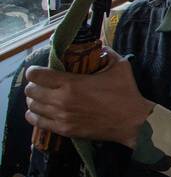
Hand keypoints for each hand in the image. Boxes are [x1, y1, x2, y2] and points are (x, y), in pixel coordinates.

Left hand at [25, 49, 154, 147]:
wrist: (134, 121)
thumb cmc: (126, 93)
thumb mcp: (120, 66)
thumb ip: (106, 53)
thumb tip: (97, 46)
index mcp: (71, 83)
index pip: (36, 75)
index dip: (35, 71)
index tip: (41, 71)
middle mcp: (61, 100)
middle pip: (30, 91)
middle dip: (34, 85)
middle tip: (44, 84)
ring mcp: (61, 116)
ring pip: (32, 106)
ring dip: (35, 100)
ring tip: (43, 97)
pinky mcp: (64, 130)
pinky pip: (36, 122)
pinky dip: (35, 115)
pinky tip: (43, 111)